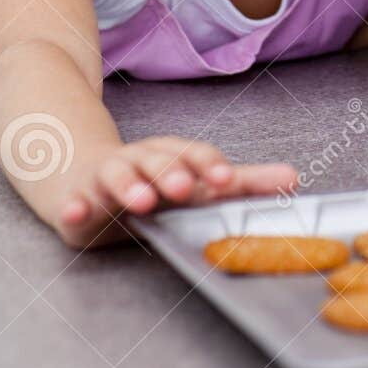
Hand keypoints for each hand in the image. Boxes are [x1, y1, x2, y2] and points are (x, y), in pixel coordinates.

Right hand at [56, 135, 297, 248]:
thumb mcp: (198, 181)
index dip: (209, 165)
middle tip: (184, 188)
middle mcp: (142, 161)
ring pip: (118, 175)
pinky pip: (73, 202)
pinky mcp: (79, 200)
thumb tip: (294, 178)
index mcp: (173, 157)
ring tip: (140, 202)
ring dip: (129, 186)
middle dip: (171, 173)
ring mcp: (108, 178)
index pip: (194, 155)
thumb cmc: (155, 183)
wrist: (87, 177)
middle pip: (157, 161)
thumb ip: (244, 183)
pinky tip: (74, 213)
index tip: (226, 179)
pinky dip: (73, 207)